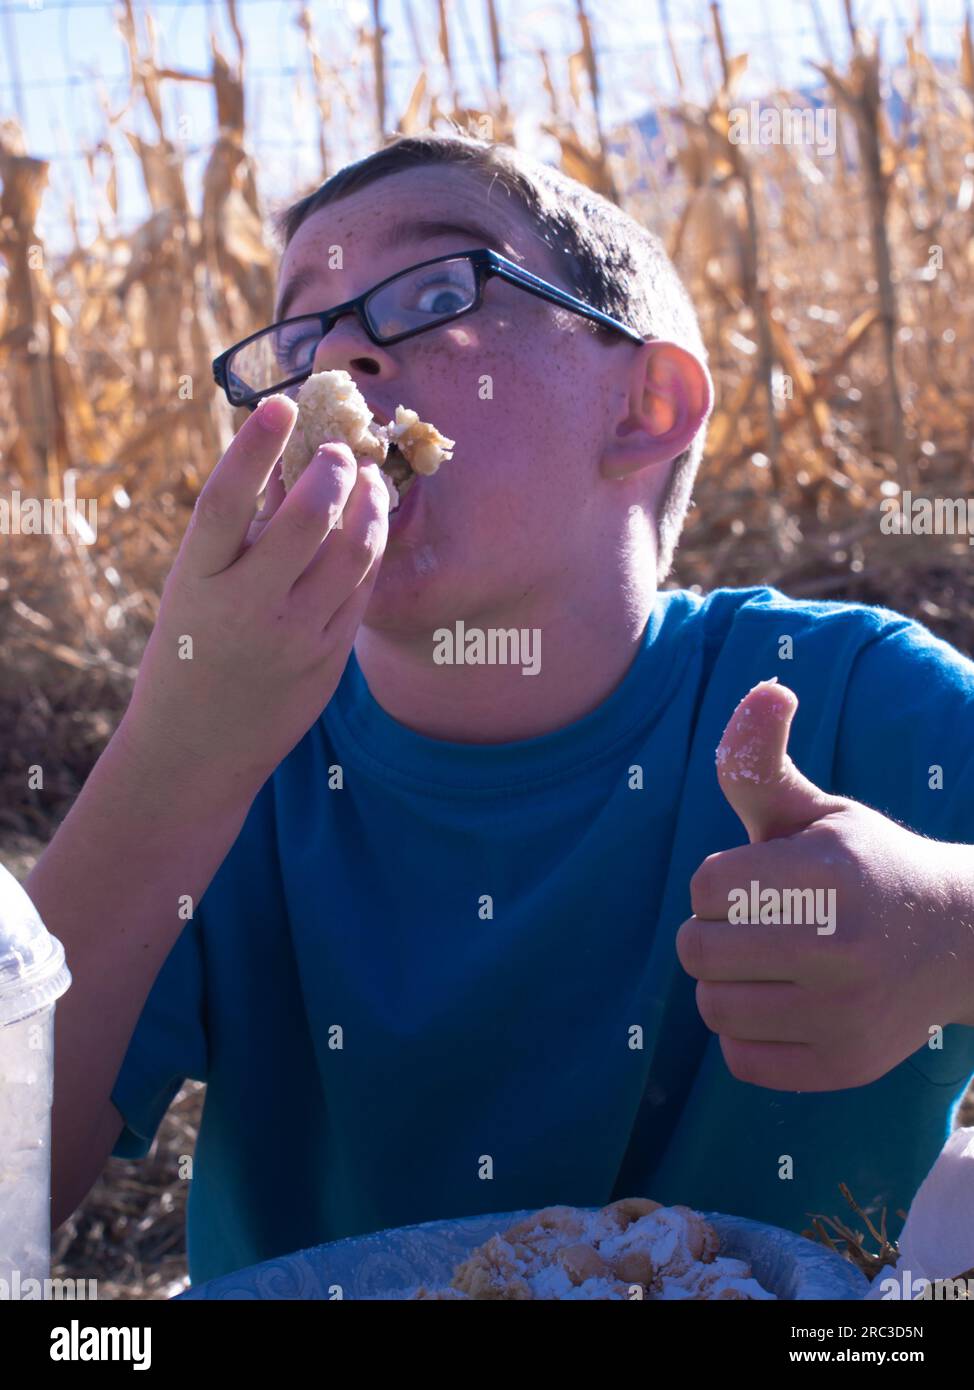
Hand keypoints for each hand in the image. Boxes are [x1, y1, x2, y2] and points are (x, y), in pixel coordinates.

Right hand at [119, 394, 389, 800]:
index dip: (254, 447)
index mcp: (195, 581)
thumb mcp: (195, 589)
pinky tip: (370, 528)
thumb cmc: (191, 652)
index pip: (225, 500)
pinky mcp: (328, 660)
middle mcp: (244, 607)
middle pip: (306, 517)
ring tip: (369, 480)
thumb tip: (283, 459)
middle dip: (334, 470)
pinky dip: (370, 549)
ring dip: (370, 504)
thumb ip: (240, 531)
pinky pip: (363, 590)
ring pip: (352, 551)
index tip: (281, 405)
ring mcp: (292, 637)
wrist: (196, 747)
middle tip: (341, 452)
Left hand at [675, 678, 973, 1090]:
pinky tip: (785, 1005)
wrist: (957, 942)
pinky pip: (741, 1060)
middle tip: (755, 925)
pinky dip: (747, 1035)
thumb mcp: (816, 811)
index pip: (705, 886)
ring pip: (713, 1008)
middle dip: (713, 932)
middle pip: (699, 951)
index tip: (758, 879)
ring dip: (726, 985)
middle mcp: (843, 945)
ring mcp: (847, 1013)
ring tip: (768, 964)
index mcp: (830, 871)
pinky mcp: (845, 1065)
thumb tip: (768, 688)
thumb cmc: (861, 867)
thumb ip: (763, 761)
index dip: (719, 880)